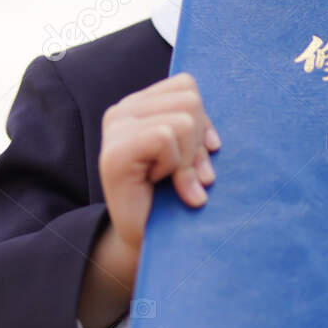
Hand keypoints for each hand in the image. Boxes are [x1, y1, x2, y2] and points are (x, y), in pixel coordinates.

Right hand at [98, 72, 220, 256]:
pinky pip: (164, 138)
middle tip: (188, 176)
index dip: (203, 122)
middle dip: (198, 144)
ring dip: (186, 159)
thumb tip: (213, 142)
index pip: (186, 86)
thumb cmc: (168, 198)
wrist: (142, 241)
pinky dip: (172, 166)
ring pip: (182, 120)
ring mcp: (114, 130)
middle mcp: (121, 111)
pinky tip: (156, 183)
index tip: (200, 156)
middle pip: (189, 100)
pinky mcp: (114, 152)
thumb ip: (195, 131)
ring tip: (172, 181)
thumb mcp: (188, 156)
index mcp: (137, 105)